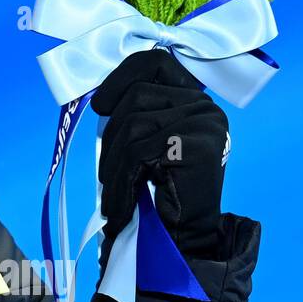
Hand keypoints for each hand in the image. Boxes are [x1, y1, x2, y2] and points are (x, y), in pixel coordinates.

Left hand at [91, 49, 231, 261]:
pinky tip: (119, 207)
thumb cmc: (156, 191)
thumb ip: (130, 112)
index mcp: (192, 98)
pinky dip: (120, 181)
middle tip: (108, 175)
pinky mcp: (196, 144)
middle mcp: (204, 105)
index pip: (153, 62)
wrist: (183, 239)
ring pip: (132, 123)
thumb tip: (98, 96)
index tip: (100, 106)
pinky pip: (138, 151)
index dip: (120, 77)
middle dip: (110, 137)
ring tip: (114, 192)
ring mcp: (204, 122)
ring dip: (113, 162)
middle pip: (135, 96)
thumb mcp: (142, 142)